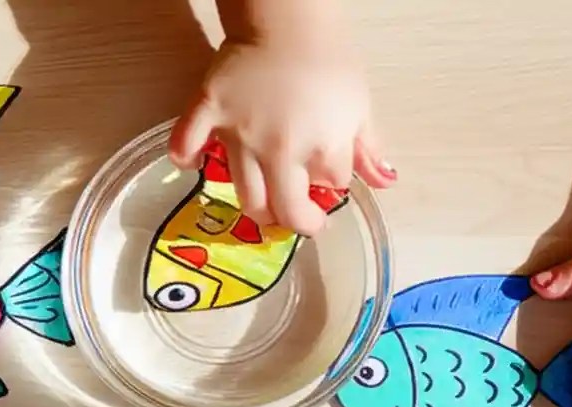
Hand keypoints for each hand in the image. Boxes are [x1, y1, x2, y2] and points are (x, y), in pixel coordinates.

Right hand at [169, 13, 394, 235]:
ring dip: (258, 207)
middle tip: (300, 217)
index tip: (330, 170)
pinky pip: (186, 144)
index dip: (332, 180)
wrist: (289, 17)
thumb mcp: (359, 105)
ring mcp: (240, 135)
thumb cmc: (329, 58)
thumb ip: (369, 148)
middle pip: (287, 209)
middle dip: (298, 220)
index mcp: (323, 148)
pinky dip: (187, 158)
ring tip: (265, 205)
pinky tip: (195, 164)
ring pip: (246, 194)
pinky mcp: (209, 113)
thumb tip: (384, 181)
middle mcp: (281, 150)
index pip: (332, 185)